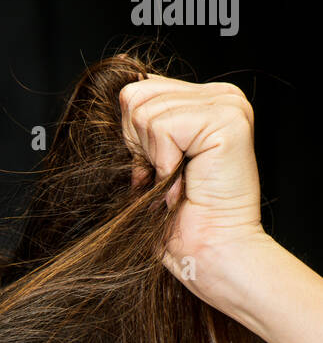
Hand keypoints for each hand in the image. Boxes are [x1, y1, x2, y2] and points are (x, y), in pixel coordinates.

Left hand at [118, 73, 267, 293]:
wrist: (210, 254)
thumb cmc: (181, 221)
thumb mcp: (152, 161)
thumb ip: (143, 125)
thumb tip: (115, 95)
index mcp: (206, 101)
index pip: (142, 88)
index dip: (134, 137)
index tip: (154, 172)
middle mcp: (222, 96)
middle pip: (137, 94)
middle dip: (138, 146)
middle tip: (165, 179)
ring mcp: (228, 105)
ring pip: (145, 111)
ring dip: (152, 159)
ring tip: (176, 184)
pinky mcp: (227, 120)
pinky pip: (161, 126)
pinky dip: (162, 163)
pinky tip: (182, 184)